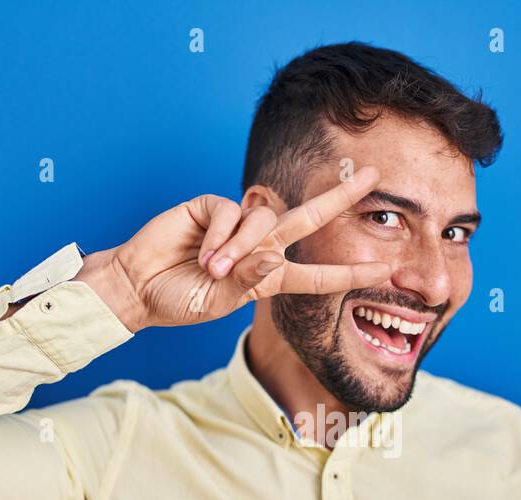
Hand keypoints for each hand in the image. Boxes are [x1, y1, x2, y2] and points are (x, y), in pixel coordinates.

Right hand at [75, 166, 391, 333]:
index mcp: (267, 278)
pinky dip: (219, 235)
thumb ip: (245, 282)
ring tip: (212, 269)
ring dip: (239, 248)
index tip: (383, 270)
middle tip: (372, 175)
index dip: (348, 273)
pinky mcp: (210, 207)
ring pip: (261, 221)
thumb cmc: (178, 301)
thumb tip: (271, 257)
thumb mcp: (216, 304)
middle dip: (340, 196)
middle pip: (308, 218)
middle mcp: (258, 247)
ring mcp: (236, 225)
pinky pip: (229, 212)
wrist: (137, 288)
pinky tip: (201, 252)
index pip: (316, 275)